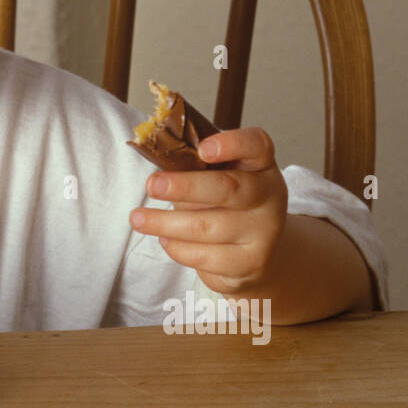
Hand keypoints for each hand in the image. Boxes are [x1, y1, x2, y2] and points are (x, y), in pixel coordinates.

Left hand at [129, 128, 287, 295]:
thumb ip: (194, 164)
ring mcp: (264, 232)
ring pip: (207, 227)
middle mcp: (269, 196)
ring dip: (165, 223)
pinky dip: (177, 248)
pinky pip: (205, 256)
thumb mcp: (218, 177)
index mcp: (260, 164)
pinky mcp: (251, 263)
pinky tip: (164, 239)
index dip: (232, 144)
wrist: (256, 252)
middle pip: (228, 188)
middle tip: (152, 185)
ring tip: (138, 218)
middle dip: (185, 187)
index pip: (256, 145)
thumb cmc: (226, 204)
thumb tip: (155, 159)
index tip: (203, 149)